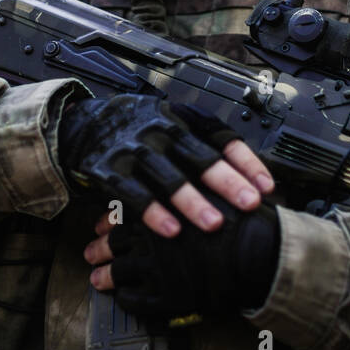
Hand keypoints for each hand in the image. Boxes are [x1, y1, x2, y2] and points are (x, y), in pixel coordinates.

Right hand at [57, 94, 273, 237]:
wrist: (83, 125)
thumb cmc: (138, 132)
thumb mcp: (171, 126)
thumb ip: (202, 147)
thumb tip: (248, 181)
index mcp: (181, 119)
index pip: (220, 136)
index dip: (245, 161)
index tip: (266, 186)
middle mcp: (160, 130)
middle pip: (199, 156)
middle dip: (227, 182)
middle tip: (250, 204)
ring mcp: (134, 149)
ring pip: (169, 177)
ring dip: (193, 202)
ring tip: (214, 224)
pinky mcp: (110, 169)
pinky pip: (134, 194)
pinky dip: (154, 212)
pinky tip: (171, 230)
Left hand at [84, 193, 280, 315]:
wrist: (263, 252)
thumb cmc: (246, 220)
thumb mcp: (216, 186)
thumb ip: (194, 186)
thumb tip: (186, 184)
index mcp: (159, 204)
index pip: (123, 210)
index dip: (112, 219)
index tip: (104, 224)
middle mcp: (151, 234)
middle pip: (117, 241)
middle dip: (102, 247)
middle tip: (92, 250)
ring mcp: (156, 266)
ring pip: (120, 271)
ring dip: (106, 275)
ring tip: (97, 278)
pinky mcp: (166, 295)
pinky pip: (137, 300)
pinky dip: (127, 299)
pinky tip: (124, 298)